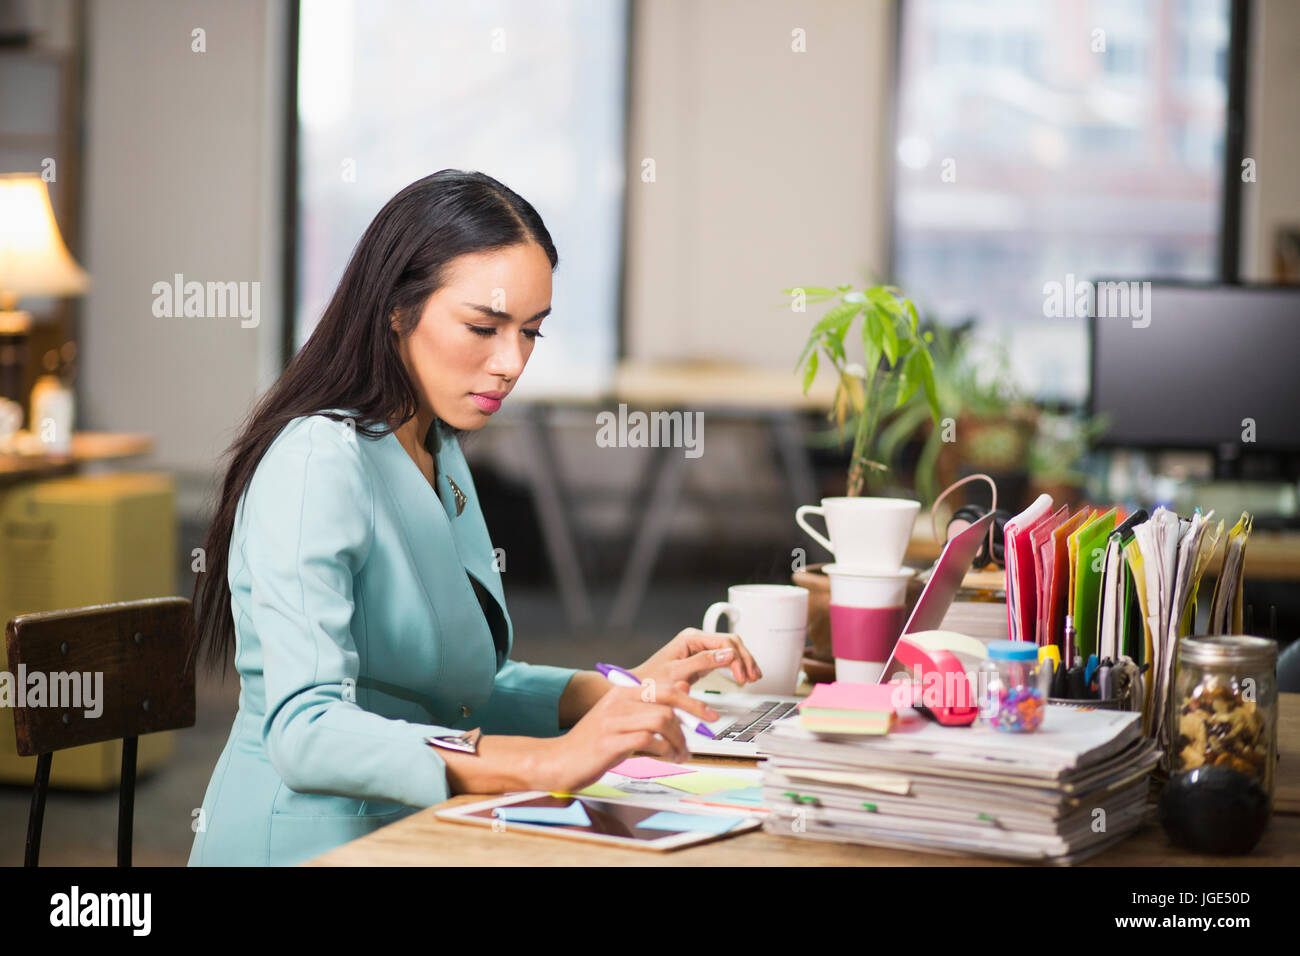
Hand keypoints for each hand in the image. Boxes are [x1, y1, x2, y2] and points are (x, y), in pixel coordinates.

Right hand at [534, 683, 719, 794]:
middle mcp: (617, 702)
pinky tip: (667, 758)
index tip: (708, 714)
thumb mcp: (622, 719)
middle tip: (706, 729)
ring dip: (678, 740)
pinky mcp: (609, 742)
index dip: (692, 700)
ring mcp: (612, 721)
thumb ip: (648, 704)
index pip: (665, 688)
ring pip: (661, 721)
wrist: (558, 760)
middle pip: (667, 701)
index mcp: (621, 692)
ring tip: (681, 754)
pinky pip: (648, 741)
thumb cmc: (592, 743)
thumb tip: (681, 686)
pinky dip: (664, 751)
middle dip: (693, 714)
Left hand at [630, 626, 761, 688]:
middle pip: (731, 643)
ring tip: (754, 676)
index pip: (725, 642)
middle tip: (753, 676)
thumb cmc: (652, 681)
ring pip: (731, 649)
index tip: (743, 677)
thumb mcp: (677, 673)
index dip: (738, 659)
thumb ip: (703, 662)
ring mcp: (699, 649)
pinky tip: (743, 674)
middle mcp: (696, 640)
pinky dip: (736, 666)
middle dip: (745, 659)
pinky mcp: (700, 659)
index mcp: (691, 638)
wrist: (638, 689)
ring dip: (744, 661)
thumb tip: (728, 655)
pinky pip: (724, 658)